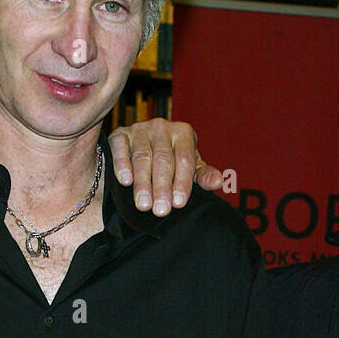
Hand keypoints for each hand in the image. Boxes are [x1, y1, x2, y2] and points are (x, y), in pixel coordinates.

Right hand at [107, 118, 221, 214]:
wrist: (146, 149)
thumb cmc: (174, 162)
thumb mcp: (191, 169)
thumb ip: (204, 176)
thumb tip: (218, 182)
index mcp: (184, 133)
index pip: (184, 159)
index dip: (182, 182)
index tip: (178, 203)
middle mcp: (162, 127)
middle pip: (163, 160)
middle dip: (162, 187)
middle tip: (160, 210)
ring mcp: (140, 129)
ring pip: (142, 157)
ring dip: (142, 183)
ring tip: (144, 204)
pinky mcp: (120, 133)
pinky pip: (120, 147)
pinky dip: (122, 164)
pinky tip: (125, 181)